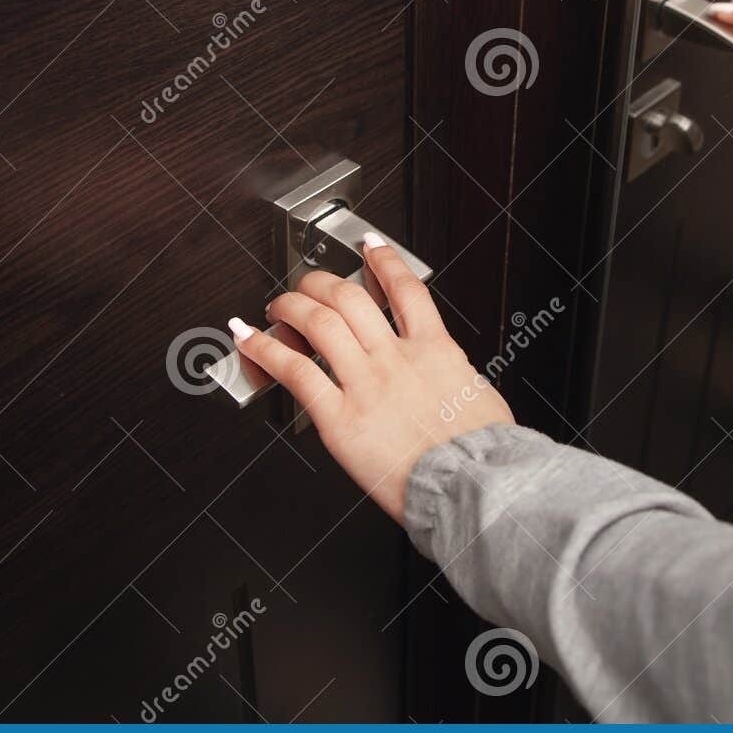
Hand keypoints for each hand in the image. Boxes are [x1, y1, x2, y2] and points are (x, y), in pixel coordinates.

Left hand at [227, 234, 512, 523]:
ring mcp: (367, 384)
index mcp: (435, 351)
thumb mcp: (482, 398)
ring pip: (319, 322)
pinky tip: (248, 338)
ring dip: (291, 305)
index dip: (385, 261)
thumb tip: (451, 376)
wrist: (476, 485)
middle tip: (309, 283)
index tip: (371, 247)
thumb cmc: (484, 454)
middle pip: (350, 298)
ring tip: (277, 305)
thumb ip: (456, 378)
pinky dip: (266, 348)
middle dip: (322, 283)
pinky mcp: (341, 418)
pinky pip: (295, 371)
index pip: (406, 290)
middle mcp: (396, 359)